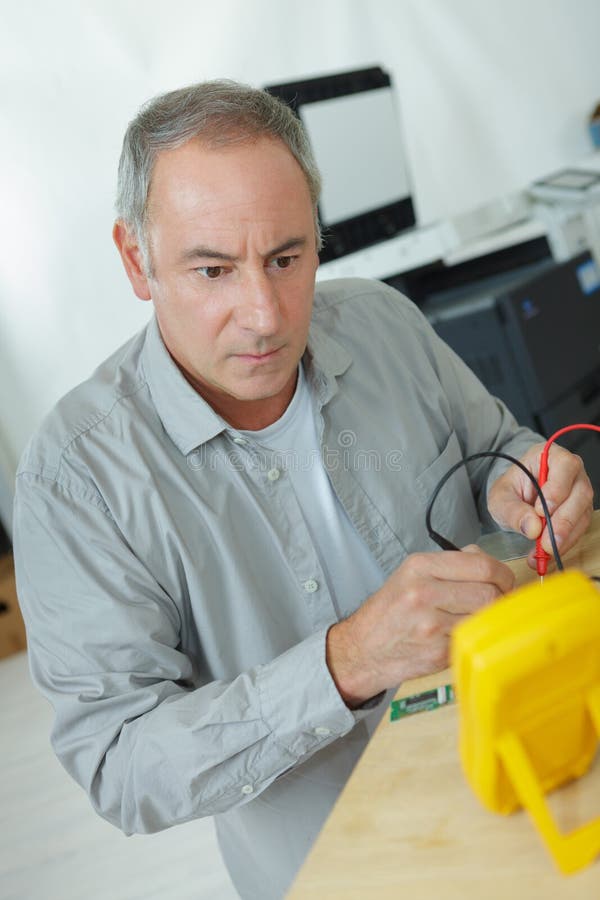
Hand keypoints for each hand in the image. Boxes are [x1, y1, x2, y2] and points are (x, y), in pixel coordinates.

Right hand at [326, 547, 514, 706]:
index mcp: (420, 566)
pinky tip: (464, 634)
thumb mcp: (412, 573)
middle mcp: (424, 592)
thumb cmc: (391, 610)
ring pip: (485, 617)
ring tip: (480, 617)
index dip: (503, 575)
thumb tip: (486, 559)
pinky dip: (475, 637)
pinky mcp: (438, 652)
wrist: (364, 647)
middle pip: (489, 593)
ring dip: (489, 618)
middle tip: (499, 602)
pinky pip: (474, 639)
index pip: (482, 565)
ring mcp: (431, 625)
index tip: (505, 582)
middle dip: (501, 598)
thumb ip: (451, 563)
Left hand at [487, 442, 592, 569]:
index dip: (557, 489)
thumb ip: (513, 510)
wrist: (514, 499)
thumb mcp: (500, 498)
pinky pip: (579, 528)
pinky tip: (548, 553)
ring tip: (544, 551)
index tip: (540, 510)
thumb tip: (532, 527)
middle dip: (563, 520)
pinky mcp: (581, 511)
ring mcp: (579, 491)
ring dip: (565, 535)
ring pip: (583, 512)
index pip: (565, 465)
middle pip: (580, 492)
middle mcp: (571, 471)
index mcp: (550, 456)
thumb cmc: (510, 490)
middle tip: (546, 541)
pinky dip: (564, 543)